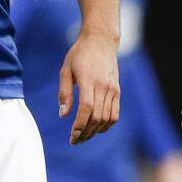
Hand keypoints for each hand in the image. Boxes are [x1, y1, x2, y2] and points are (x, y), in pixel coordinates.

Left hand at [58, 29, 119, 143]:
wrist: (101, 41)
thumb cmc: (79, 54)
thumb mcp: (66, 70)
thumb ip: (64, 93)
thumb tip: (63, 115)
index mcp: (89, 80)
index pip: (87, 108)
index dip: (80, 125)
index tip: (72, 136)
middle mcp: (103, 86)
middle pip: (97, 117)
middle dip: (86, 132)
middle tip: (75, 141)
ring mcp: (113, 89)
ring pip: (107, 118)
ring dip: (96, 131)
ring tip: (84, 136)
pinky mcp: (117, 91)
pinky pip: (115, 114)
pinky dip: (107, 125)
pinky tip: (97, 129)